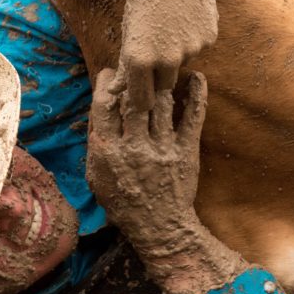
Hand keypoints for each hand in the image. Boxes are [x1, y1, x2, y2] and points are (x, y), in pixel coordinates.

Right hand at [88, 68, 244, 293]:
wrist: (159, 227)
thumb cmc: (123, 202)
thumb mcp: (96, 177)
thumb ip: (96, 144)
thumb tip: (97, 112)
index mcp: (108, 150)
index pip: (104, 104)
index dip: (107, 83)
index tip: (112, 74)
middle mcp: (134, 146)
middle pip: (133, 98)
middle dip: (134, 77)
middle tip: (138, 66)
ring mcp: (162, 147)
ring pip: (162, 102)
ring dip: (162, 81)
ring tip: (162, 69)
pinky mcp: (186, 151)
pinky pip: (193, 116)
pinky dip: (197, 94)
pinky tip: (197, 78)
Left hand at [111, 0, 217, 111]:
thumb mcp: (129, 31)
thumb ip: (126, 66)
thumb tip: (117, 92)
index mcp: (140, 60)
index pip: (144, 101)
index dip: (143, 99)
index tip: (143, 94)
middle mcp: (166, 60)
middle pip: (165, 85)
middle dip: (160, 75)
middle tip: (156, 48)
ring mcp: (190, 50)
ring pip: (183, 63)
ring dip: (177, 53)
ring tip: (169, 23)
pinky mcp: (208, 39)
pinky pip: (199, 47)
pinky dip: (193, 37)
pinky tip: (185, 16)